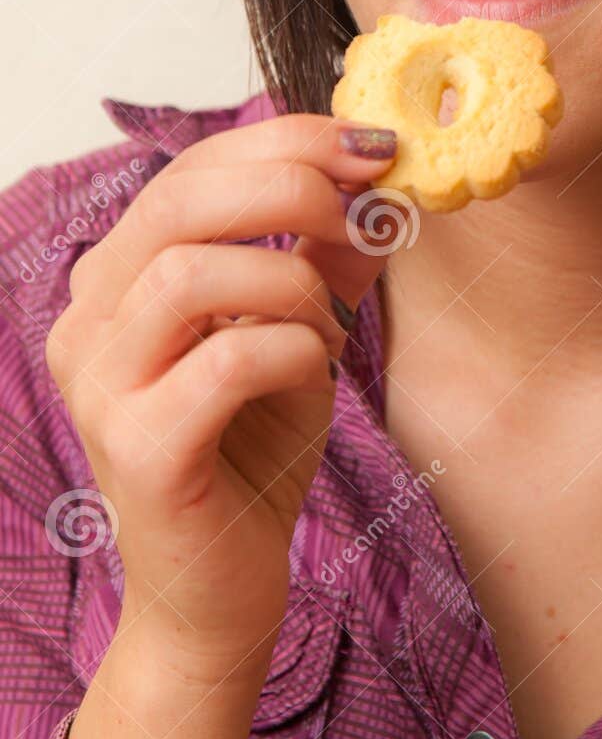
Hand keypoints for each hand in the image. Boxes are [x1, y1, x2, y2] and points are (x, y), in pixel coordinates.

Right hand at [44, 113, 398, 678]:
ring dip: (290, 281)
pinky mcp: (137, 449)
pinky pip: (226, 362)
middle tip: (362, 209)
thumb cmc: (249, 458)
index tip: (371, 146)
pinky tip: (316, 375)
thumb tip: (377, 184)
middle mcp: (87, 324)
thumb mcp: (299, 337)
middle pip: (175, 202)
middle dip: (288, 185)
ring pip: (189, 273)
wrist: (218, 596)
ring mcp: (100, 387)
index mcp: (116, 283)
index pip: (187, 171)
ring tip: (331, 325)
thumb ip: (324, 260)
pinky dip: (294, 351)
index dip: (284, 142)